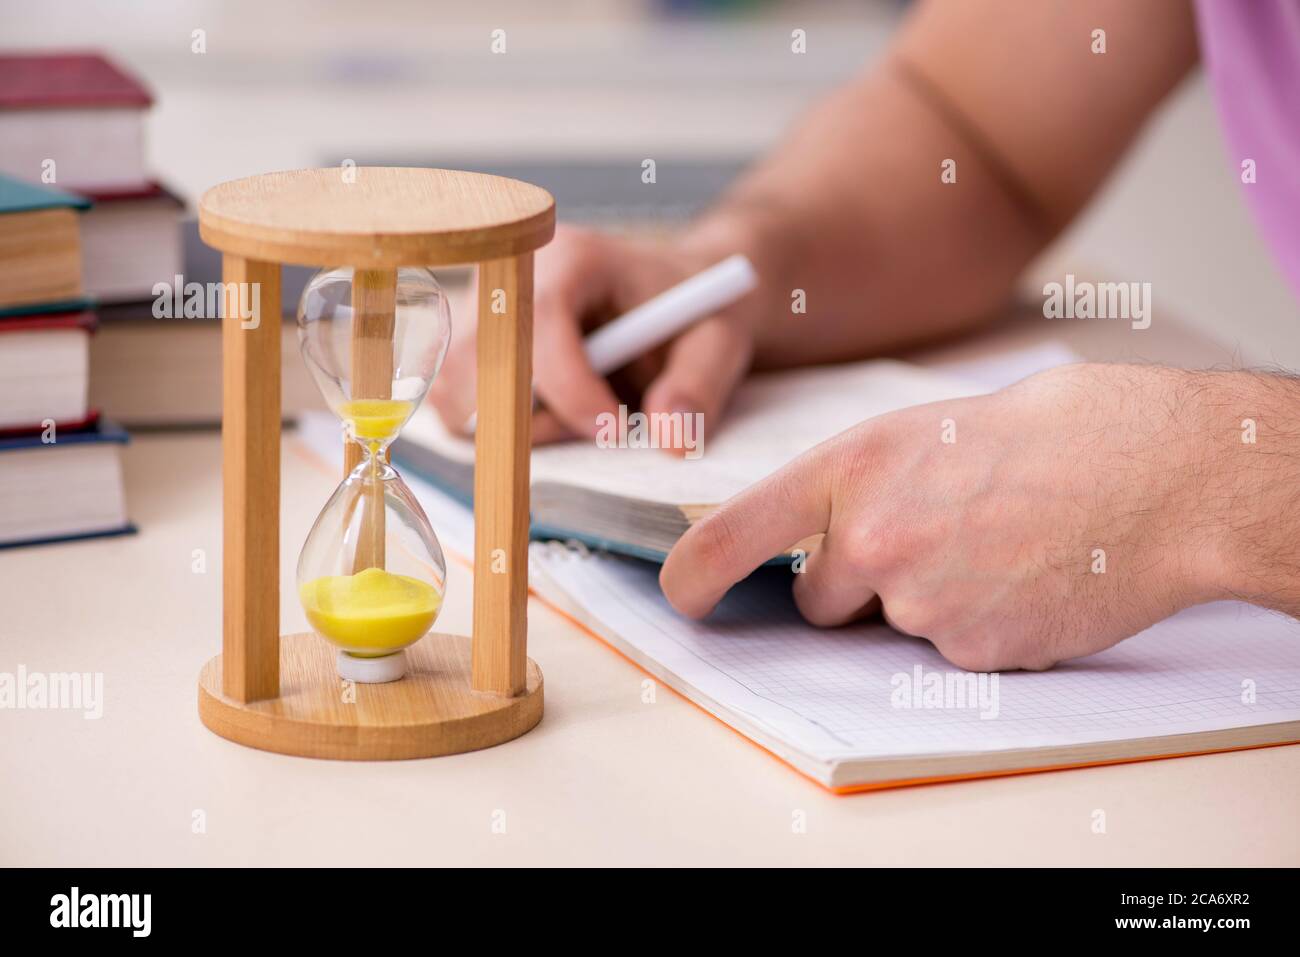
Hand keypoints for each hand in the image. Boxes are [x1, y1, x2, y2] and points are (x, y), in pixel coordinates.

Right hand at [428, 224, 762, 447]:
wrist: (671, 302)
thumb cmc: (693, 315)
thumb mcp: (719, 343)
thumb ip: (699, 386)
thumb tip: (670, 437)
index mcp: (573, 258)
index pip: (540, 321)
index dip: (571, 390)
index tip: (616, 430)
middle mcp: (511, 276)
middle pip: (478, 357)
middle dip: (531, 416)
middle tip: (596, 431)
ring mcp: (480, 312)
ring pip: (460, 389)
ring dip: (516, 426)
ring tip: (582, 413)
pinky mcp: (470, 347)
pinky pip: (457, 405)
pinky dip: (499, 430)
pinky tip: (553, 415)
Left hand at [661, 364, 1231, 670]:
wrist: (1154, 471)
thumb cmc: (1048, 433)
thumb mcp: (921, 431)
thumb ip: (857, 488)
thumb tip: (820, 543)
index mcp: (847, 469)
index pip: (727, 537)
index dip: (691, 577)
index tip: (681, 598)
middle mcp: (870, 540)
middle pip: (817, 602)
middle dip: (853, 589)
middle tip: (928, 540)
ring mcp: (921, 602)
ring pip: (892, 627)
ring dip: (926, 603)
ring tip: (995, 548)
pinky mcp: (974, 651)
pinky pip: (951, 653)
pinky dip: (978, 627)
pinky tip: (1023, 579)